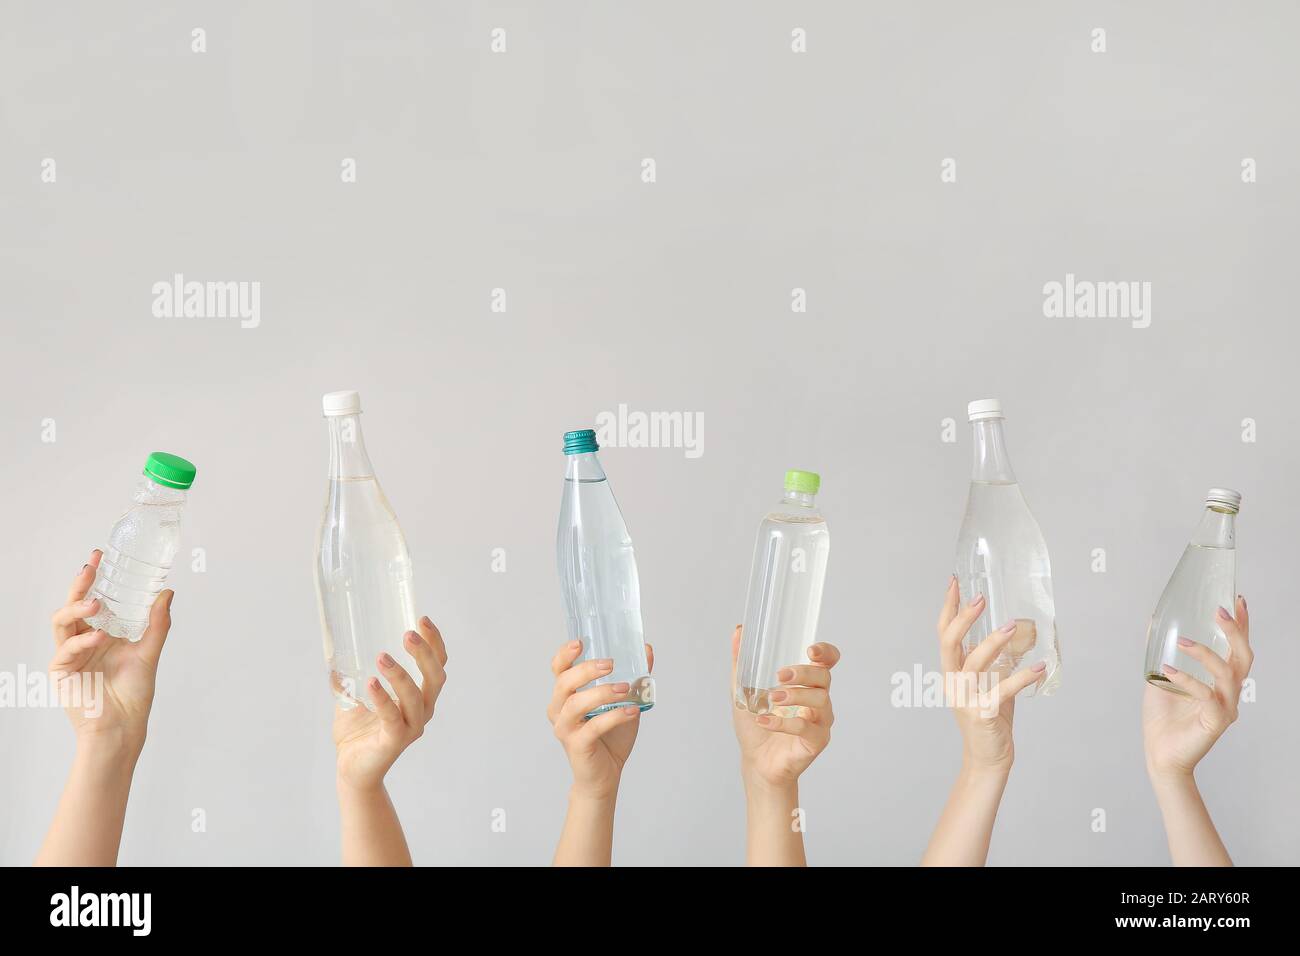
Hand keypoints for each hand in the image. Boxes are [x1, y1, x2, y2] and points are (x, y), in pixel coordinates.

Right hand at [50, 549, 171, 752]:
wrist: (123, 726)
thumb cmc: (133, 693)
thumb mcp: (149, 652)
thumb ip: (156, 624)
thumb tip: (167, 593)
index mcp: (100, 633)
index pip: (93, 599)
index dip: (95, 578)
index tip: (102, 556)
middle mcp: (82, 640)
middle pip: (73, 605)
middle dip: (80, 583)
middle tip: (91, 566)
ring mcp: (70, 655)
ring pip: (62, 621)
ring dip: (77, 608)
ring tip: (96, 601)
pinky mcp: (62, 672)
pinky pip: (66, 650)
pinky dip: (82, 640)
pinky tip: (99, 637)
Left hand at [334, 618, 446, 791]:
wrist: (351, 769)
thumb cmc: (358, 733)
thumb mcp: (352, 696)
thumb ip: (347, 677)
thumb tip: (331, 655)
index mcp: (419, 697)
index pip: (437, 665)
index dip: (435, 642)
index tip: (421, 619)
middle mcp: (422, 710)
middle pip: (435, 677)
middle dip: (425, 653)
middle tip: (408, 634)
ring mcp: (411, 727)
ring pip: (416, 696)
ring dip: (401, 674)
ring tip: (382, 656)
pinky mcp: (394, 741)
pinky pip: (392, 717)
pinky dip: (383, 698)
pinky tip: (371, 683)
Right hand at [547, 641, 653, 799]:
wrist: (605, 776)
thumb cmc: (610, 737)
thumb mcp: (624, 702)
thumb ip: (633, 677)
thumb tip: (646, 650)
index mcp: (566, 696)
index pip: (558, 670)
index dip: (565, 654)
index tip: (580, 642)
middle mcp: (559, 711)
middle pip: (564, 683)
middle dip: (586, 670)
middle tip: (610, 663)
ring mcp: (566, 729)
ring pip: (576, 703)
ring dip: (602, 692)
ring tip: (627, 688)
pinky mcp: (577, 745)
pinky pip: (593, 727)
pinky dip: (614, 716)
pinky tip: (632, 711)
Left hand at [731, 625, 839, 789]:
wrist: (756, 762)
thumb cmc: (755, 725)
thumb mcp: (743, 690)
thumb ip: (742, 662)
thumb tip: (739, 630)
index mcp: (806, 684)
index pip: (827, 662)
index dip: (826, 653)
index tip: (810, 650)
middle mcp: (818, 700)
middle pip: (824, 678)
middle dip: (803, 673)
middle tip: (780, 675)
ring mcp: (820, 721)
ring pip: (820, 701)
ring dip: (795, 696)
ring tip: (772, 699)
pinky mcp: (816, 742)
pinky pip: (807, 728)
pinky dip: (783, 723)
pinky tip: (764, 721)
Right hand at [937, 576, 1044, 773]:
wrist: (988, 757)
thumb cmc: (989, 719)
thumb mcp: (990, 683)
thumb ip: (997, 661)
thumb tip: (1018, 634)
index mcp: (952, 671)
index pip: (944, 633)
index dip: (948, 607)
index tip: (955, 581)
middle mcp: (953, 682)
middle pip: (949, 642)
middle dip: (963, 617)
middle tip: (981, 598)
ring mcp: (965, 698)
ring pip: (973, 663)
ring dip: (992, 642)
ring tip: (1012, 626)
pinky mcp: (982, 713)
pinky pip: (1002, 690)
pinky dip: (1022, 677)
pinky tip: (1039, 667)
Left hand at [1144, 596, 1251, 779]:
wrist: (1160, 754)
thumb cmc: (1163, 719)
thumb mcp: (1158, 678)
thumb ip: (1160, 654)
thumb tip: (1152, 624)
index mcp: (1219, 682)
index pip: (1236, 649)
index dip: (1241, 625)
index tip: (1237, 600)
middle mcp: (1228, 692)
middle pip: (1243, 657)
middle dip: (1235, 632)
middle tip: (1220, 611)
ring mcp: (1225, 707)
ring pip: (1228, 673)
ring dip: (1206, 653)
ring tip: (1183, 642)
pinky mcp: (1216, 721)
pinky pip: (1206, 694)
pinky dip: (1187, 679)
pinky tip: (1167, 670)